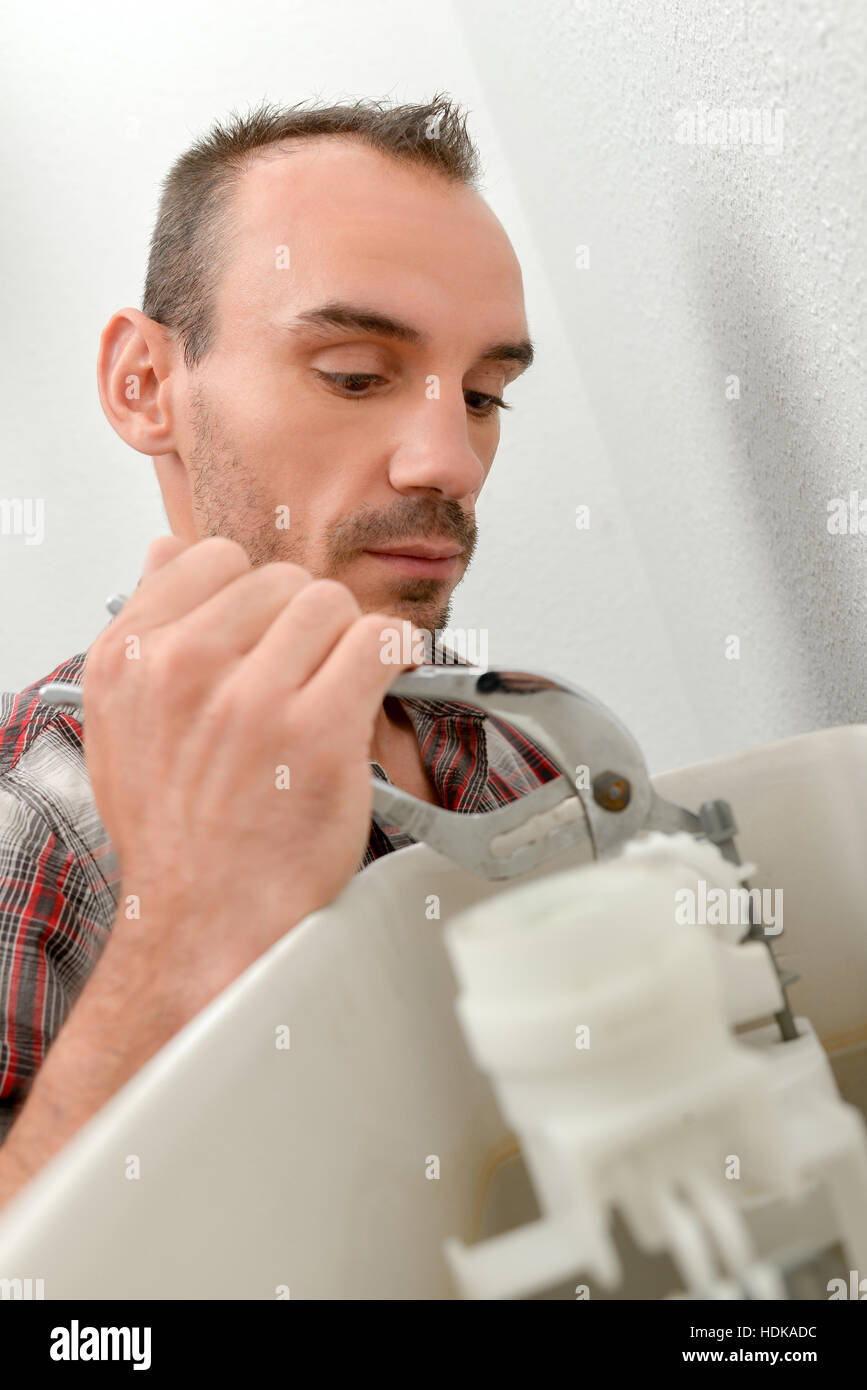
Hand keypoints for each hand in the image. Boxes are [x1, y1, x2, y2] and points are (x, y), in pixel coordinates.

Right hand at [82, 535, 419, 994]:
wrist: (204, 923)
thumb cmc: (175, 829)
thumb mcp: (124, 720)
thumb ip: (146, 629)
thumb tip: (165, 548)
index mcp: (130, 656)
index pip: (215, 558)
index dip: (253, 600)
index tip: (266, 643)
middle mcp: (181, 669)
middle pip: (284, 581)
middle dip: (304, 626)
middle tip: (303, 683)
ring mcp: (250, 701)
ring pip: (333, 605)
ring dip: (346, 646)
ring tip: (333, 697)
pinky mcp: (317, 734)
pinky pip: (380, 642)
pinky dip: (392, 659)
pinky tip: (374, 692)